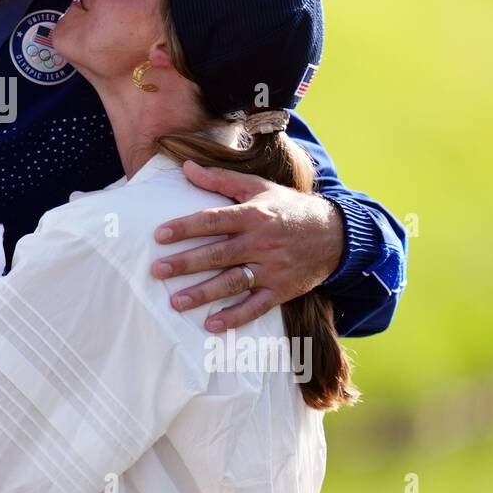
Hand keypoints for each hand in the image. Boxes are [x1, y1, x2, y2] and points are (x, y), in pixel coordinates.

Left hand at [151, 160, 343, 331]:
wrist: (336, 234)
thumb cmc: (288, 207)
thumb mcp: (258, 186)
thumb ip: (220, 179)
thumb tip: (186, 166)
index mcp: (253, 214)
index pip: (213, 219)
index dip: (185, 227)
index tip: (159, 235)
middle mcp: (261, 242)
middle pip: (218, 254)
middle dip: (186, 263)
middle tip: (157, 270)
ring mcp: (272, 268)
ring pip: (234, 282)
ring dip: (204, 294)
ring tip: (176, 302)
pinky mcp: (282, 290)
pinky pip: (256, 307)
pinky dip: (235, 317)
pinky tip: (211, 325)